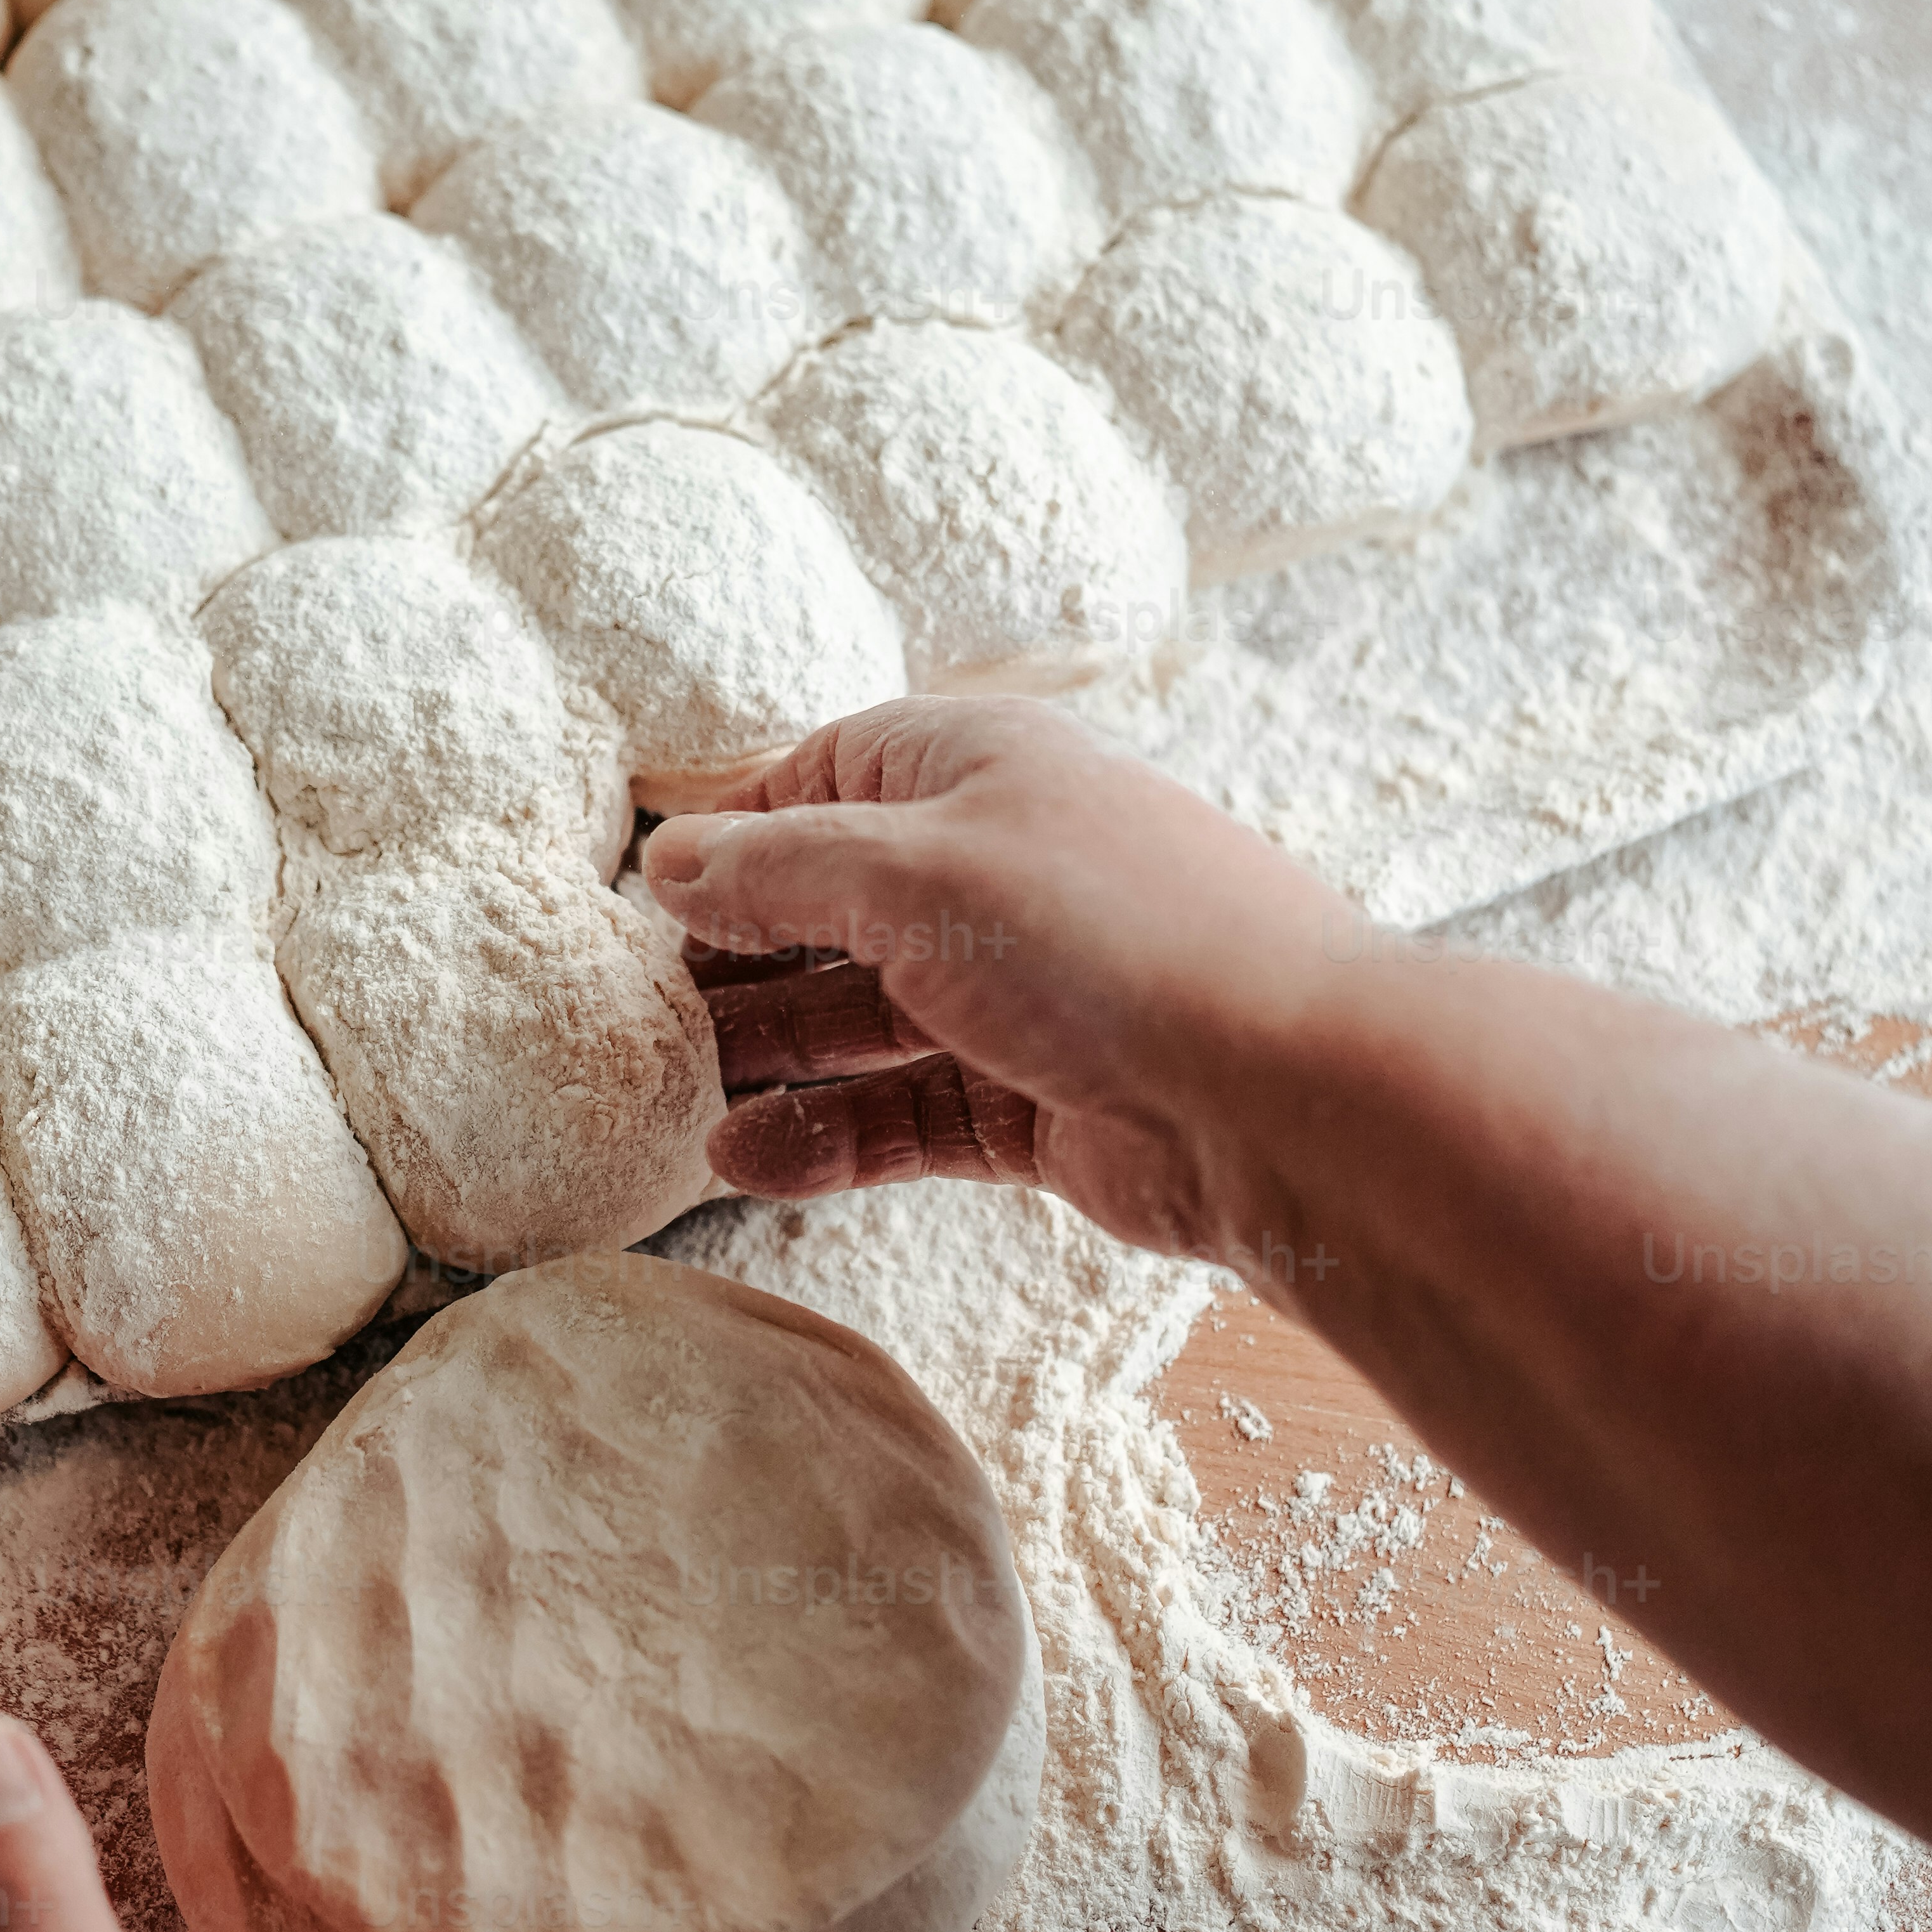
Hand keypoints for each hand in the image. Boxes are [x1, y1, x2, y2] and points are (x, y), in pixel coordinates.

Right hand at [645, 696, 1340, 1260]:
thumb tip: (672, 859)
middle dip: (743, 956)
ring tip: (677, 1097)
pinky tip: (749, 1160)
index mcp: (983, 771)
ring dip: (777, 1056)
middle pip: (840, 907)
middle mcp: (1005, 873)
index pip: (832, 775)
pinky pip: (913, 1113)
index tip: (653, 895)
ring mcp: (1030, 995)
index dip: (741, 829)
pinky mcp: (1047, 1104)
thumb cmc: (1109, 939)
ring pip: (870, 1020)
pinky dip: (834, 1136)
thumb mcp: (910, 871)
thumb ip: (778, 868)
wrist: (1288, 1095)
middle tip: (642, 1014)